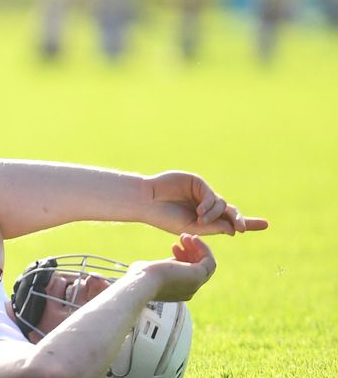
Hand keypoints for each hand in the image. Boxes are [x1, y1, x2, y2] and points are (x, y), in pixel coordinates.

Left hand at [130, 233, 216, 302]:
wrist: (142, 282)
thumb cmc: (139, 276)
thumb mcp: (148, 271)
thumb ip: (155, 269)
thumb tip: (152, 266)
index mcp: (177, 291)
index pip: (187, 272)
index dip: (183, 258)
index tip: (174, 246)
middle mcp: (189, 290)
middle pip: (197, 267)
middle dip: (191, 250)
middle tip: (182, 237)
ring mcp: (195, 284)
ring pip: (204, 264)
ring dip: (197, 247)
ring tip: (185, 236)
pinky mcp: (199, 275)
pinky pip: (209, 261)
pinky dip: (204, 248)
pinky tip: (194, 238)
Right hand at [141, 171, 269, 235]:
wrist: (147, 202)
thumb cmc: (166, 218)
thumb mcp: (193, 229)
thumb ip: (214, 228)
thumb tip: (235, 228)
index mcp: (206, 219)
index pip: (231, 221)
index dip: (249, 222)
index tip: (266, 224)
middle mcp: (207, 206)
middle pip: (232, 212)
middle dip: (241, 220)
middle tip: (242, 228)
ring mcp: (203, 193)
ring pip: (223, 205)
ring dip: (216, 215)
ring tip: (201, 220)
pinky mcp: (198, 183)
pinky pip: (212, 196)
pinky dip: (209, 206)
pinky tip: (199, 212)